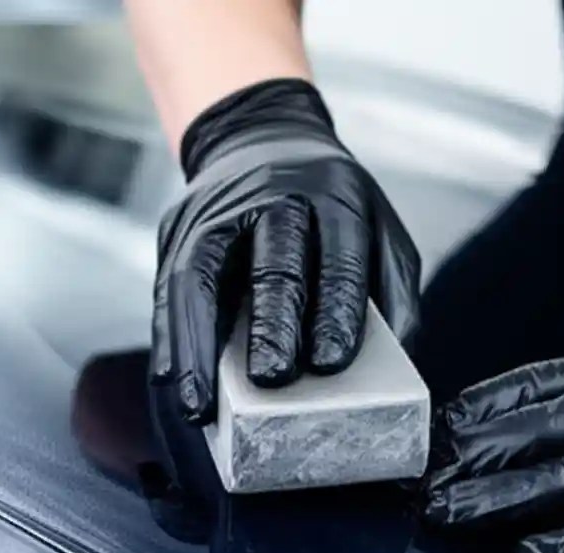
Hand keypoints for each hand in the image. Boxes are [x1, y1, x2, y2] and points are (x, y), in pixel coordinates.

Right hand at [151, 79, 419, 423]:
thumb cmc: (326, 206)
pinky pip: (167, 284)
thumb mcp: (376, 227)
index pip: (340, 257)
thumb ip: (391, 290)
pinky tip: (170, 377)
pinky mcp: (178, 224)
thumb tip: (396, 366)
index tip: (330, 366)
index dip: (336, 311)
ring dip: (197, 346)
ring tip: (198, 404)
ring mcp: (218, 208)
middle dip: (272, 325)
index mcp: (335, 197)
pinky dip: (169, 335)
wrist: (257, 137)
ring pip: (202, 277)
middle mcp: (274, 196)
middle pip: (274, 263)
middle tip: (272, 380)